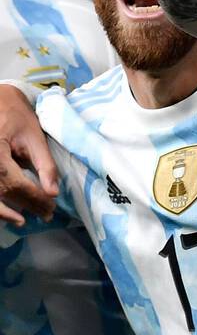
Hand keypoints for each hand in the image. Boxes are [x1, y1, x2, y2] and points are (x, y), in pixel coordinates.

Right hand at [0, 85, 57, 224]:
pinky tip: (8, 212)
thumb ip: (44, 164)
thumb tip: (53, 193)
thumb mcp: (34, 136)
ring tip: (24, 219)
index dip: (33, 198)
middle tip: (45, 214)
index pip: (14, 182)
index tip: (50, 207)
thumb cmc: (15, 115)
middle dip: (24, 205)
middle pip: (1, 192)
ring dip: (5, 212)